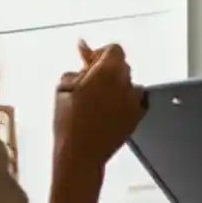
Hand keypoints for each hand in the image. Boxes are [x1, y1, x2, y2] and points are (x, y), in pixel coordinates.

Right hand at [53, 41, 145, 167]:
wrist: (80, 155)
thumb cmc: (68, 120)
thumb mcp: (64, 87)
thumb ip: (79, 66)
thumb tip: (84, 47)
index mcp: (108, 72)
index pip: (114, 50)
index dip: (100, 54)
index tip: (88, 65)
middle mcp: (126, 84)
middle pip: (122, 66)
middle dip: (107, 70)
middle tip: (89, 83)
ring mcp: (134, 102)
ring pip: (128, 84)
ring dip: (116, 86)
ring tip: (98, 100)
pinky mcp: (137, 118)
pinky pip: (134, 101)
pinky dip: (124, 102)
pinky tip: (108, 112)